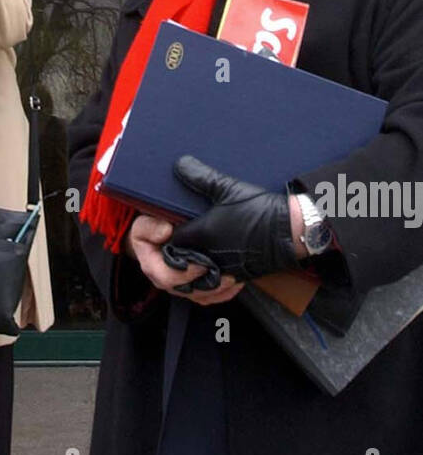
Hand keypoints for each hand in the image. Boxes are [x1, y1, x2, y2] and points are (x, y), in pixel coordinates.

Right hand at [124, 213, 242, 303]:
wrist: (152, 238)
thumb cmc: (148, 232)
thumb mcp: (142, 226)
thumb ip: (150, 227)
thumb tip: (166, 231)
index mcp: (154, 268)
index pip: (169, 278)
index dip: (187, 274)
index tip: (203, 265)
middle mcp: (168, 282)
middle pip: (190, 292)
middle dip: (210, 286)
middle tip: (228, 276)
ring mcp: (181, 286)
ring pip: (201, 297)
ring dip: (220, 291)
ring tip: (235, 279)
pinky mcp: (193, 287)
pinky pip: (209, 297)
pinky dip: (224, 293)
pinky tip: (236, 284)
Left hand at [170, 155, 301, 280]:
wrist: (292, 231)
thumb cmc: (260, 210)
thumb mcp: (227, 188)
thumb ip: (200, 176)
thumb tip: (180, 164)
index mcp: (202, 236)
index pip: (169, 244)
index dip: (162, 238)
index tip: (163, 229)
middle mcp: (209, 258)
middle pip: (176, 269)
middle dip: (168, 260)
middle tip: (168, 246)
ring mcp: (223, 272)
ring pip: (192, 284)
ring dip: (185, 275)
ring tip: (183, 262)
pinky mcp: (237, 279)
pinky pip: (212, 291)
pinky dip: (204, 286)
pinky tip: (205, 273)